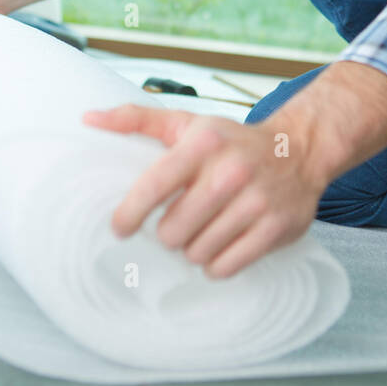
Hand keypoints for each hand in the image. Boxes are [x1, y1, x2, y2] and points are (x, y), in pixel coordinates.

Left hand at [82, 104, 323, 278]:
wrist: (299, 150)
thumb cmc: (231, 141)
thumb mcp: (187, 123)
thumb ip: (136, 119)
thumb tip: (88, 119)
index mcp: (203, 143)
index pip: (153, 187)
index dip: (129, 214)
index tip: (120, 228)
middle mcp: (231, 171)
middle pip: (172, 231)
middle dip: (168, 234)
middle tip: (176, 225)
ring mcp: (256, 201)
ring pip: (198, 253)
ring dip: (193, 249)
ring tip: (201, 232)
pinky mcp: (276, 228)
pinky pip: (226, 267)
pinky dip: (216, 264)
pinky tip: (219, 246)